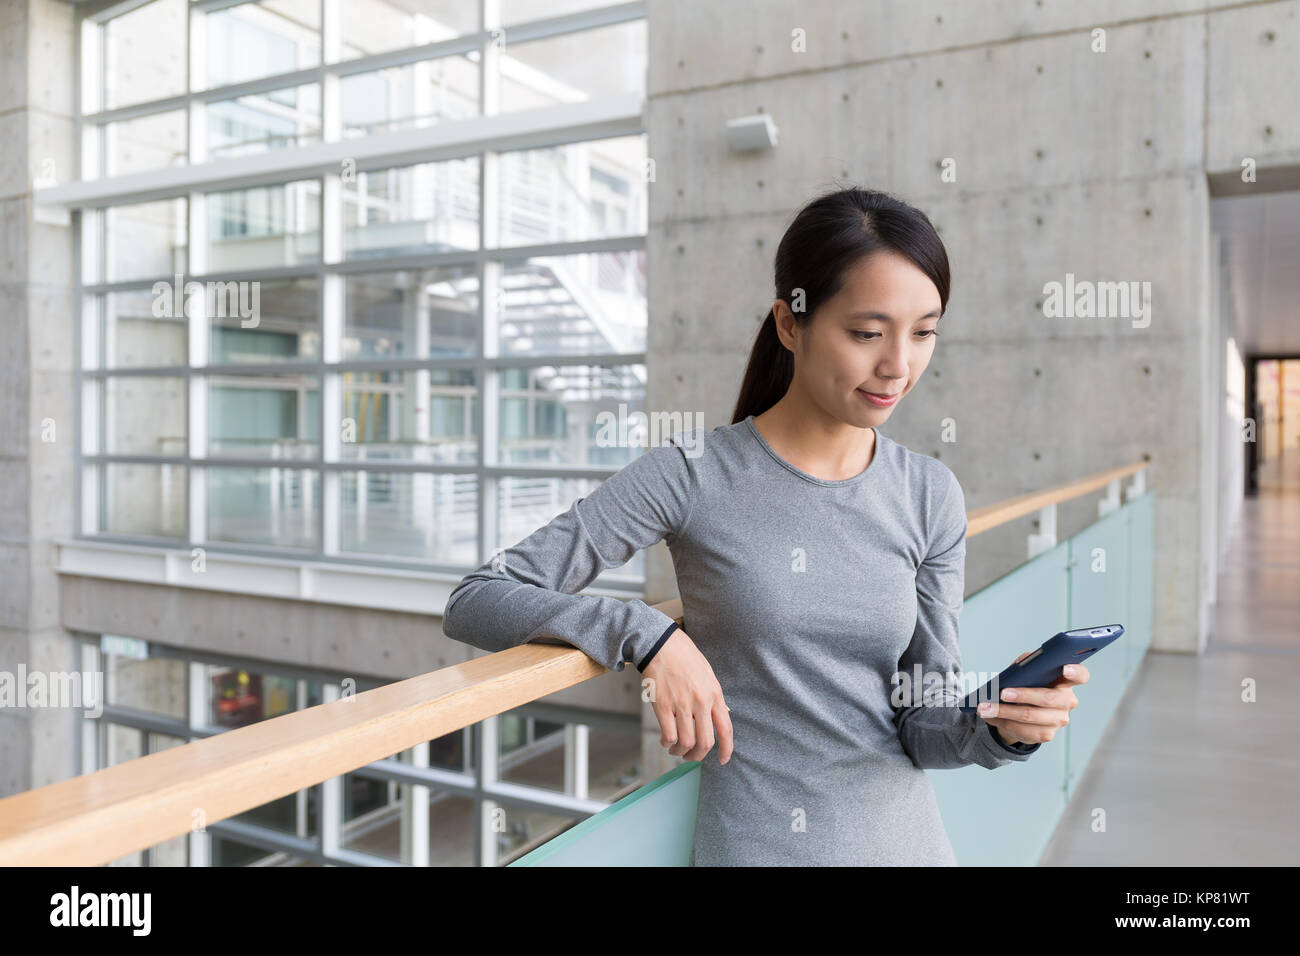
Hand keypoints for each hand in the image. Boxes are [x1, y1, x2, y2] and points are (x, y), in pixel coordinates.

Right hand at [642, 628, 733, 764]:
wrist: (662, 645)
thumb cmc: (685, 658)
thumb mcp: (708, 675)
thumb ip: (715, 697)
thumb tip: (723, 715)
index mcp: (715, 695)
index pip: (726, 730)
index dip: (726, 750)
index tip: (722, 760)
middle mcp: (701, 702)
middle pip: (705, 742)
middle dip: (698, 756)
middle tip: (691, 757)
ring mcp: (682, 705)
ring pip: (686, 742)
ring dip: (680, 752)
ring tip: (675, 750)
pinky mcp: (663, 706)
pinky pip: (669, 734)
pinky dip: (667, 743)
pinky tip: (666, 740)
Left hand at [977, 650, 1088, 746]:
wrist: (1022, 709)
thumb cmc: (1027, 683)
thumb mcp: (1026, 670)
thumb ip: (1027, 663)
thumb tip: (1020, 666)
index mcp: (1066, 681)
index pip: (1080, 675)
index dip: (1075, 672)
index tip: (1064, 667)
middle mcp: (1067, 701)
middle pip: (1048, 699)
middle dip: (1023, 695)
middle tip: (1002, 693)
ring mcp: (1058, 720)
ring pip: (1031, 716)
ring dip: (1004, 712)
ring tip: (984, 707)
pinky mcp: (1046, 735)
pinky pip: (1022, 730)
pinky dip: (1002, 722)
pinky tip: (989, 716)